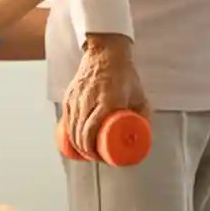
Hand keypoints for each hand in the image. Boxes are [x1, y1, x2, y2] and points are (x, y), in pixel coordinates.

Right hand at [62, 35, 148, 160]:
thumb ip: (142, 116)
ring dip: (76, 144)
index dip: (93, 149)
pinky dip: (69, 132)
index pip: (92, 131)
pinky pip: (66, 118)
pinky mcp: (69, 94)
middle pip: (80, 133)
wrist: (106, 52)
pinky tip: (75, 140)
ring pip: (71, 127)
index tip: (101, 157)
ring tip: (86, 152)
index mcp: (107, 100)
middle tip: (96, 157)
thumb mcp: (139, 95)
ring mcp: (77, 96)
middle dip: (86, 151)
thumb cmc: (124, 74)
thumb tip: (142, 137)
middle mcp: (89, 99)